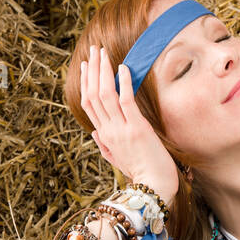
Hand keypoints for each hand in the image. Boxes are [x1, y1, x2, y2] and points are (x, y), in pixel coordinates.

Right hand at [80, 44, 178, 205]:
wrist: (154, 189)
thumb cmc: (141, 174)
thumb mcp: (117, 160)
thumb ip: (105, 145)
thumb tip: (95, 131)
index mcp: (104, 137)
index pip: (88, 104)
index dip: (86, 83)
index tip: (86, 66)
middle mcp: (108, 131)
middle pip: (93, 95)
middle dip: (92, 71)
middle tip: (93, 51)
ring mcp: (121, 129)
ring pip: (105, 95)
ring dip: (104, 71)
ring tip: (103, 53)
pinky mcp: (137, 128)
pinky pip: (126, 101)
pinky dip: (123, 83)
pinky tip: (123, 67)